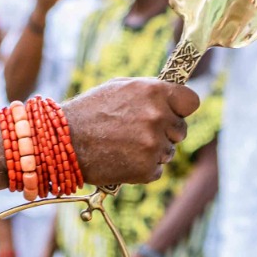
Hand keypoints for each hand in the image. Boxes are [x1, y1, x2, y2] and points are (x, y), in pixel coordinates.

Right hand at [62, 79, 198, 187]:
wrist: (64, 141)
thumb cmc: (90, 110)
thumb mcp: (120, 87)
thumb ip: (150, 91)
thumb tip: (173, 96)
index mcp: (154, 92)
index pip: (192, 101)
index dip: (182, 107)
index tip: (174, 112)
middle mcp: (158, 117)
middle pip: (181, 129)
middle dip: (165, 131)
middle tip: (138, 131)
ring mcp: (154, 145)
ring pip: (168, 151)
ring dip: (152, 150)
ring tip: (124, 144)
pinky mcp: (148, 169)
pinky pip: (157, 169)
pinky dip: (142, 167)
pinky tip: (121, 157)